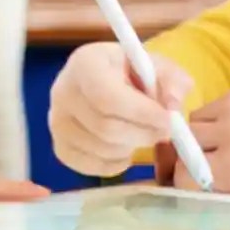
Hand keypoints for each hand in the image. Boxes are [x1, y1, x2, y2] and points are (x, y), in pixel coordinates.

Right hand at [49, 43, 193, 176]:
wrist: (107, 79)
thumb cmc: (134, 71)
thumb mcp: (158, 66)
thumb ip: (172, 81)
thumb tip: (172, 106)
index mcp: (86, 63)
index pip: (107, 97)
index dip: (142, 113)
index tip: (168, 119)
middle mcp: (62, 91)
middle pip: (105, 127)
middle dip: (142, 134)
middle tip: (163, 132)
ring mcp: (56, 121)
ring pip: (99, 148)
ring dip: (131, 148)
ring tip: (143, 135)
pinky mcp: (59, 145)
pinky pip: (88, 166)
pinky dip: (114, 164)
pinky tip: (126, 151)